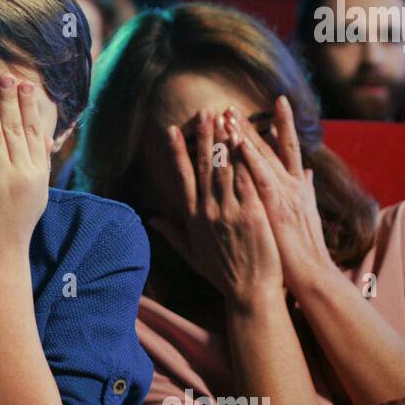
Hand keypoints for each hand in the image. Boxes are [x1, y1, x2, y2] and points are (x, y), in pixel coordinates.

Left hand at [0, 74, 52, 250]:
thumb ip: (39, 161)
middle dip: (9, 101)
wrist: (0, 245)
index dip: (29, 107)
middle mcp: (19, 173)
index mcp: (36, 172)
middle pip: (15, 130)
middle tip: (4, 77)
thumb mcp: (37, 188)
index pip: (34, 132)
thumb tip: (45, 136)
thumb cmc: (20, 216)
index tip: (25, 85)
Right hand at [149, 110, 284, 310]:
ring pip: (225, 168)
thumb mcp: (191, 254)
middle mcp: (208, 210)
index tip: (172, 132)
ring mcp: (229, 211)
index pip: (183, 177)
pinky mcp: (251, 214)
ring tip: (225, 117)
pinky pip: (247, 181)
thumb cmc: (222, 275)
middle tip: (204, 112)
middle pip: (204, 166)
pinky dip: (246, 160)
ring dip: (225, 140)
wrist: (249, 292)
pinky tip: (246, 141)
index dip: (177, 153)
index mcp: (193, 217)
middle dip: (205, 137)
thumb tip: (153, 218)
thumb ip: (172, 233)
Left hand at [230, 97, 335, 292]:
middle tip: (228, 107)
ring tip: (227, 116)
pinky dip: (251, 159)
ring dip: (243, 136)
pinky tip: (239, 143)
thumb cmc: (301, 248)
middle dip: (246, 127)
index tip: (269, 104)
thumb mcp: (305, 214)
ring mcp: (284, 194)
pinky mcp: (276, 207)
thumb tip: (311, 172)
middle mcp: (290, 185)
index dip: (275, 126)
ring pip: (260, 158)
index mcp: (293, 186)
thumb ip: (306, 189)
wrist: (309, 273)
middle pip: (266, 149)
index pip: (282, 149)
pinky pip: (260, 178)